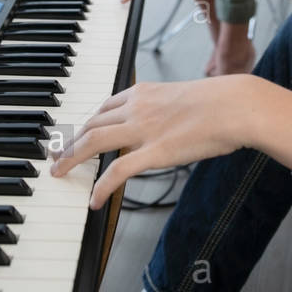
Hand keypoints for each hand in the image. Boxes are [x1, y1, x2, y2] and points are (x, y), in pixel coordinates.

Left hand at [50, 75, 266, 208]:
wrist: (237, 105)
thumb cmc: (221, 102)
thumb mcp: (185, 97)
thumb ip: (167, 109)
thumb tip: (167, 123)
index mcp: (144, 92)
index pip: (104, 107)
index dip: (87, 123)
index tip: (78, 134)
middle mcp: (137, 107)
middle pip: (91, 123)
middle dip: (69, 141)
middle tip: (55, 155)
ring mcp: (143, 129)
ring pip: (93, 142)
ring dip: (71, 158)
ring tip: (59, 173)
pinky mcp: (155, 152)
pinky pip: (118, 171)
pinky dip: (101, 186)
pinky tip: (94, 200)